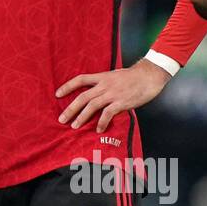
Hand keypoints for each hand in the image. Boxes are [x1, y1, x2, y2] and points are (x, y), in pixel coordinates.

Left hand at [55, 58, 170, 131]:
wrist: (149, 76)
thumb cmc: (133, 76)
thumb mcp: (115, 75)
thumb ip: (104, 83)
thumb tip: (96, 93)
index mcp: (102, 77)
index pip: (80, 80)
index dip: (68, 86)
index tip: (57, 94)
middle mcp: (104, 85)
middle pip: (83, 97)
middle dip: (70, 109)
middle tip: (61, 119)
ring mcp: (112, 94)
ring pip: (92, 106)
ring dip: (82, 117)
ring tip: (74, 126)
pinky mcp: (121, 102)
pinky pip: (107, 114)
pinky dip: (101, 122)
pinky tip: (98, 130)